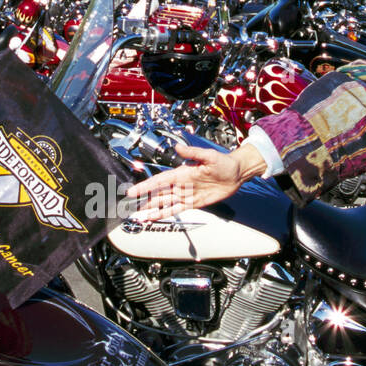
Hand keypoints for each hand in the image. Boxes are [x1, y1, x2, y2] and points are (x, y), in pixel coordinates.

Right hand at [125, 142, 265, 220]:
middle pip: (157, 194)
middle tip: (129, 207)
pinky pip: (175, 209)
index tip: (132, 191)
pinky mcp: (193, 203)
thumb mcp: (209, 156)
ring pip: (163, 203)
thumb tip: (178, 147)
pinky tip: (154, 217)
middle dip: (143, 200)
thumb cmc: (224, 163)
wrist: (236, 174)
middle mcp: (181, 184)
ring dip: (150, 209)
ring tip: (138, 216)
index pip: (159, 181)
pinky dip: (164, 213)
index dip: (145, 186)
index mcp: (181, 173)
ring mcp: (186, 194)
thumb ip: (193, 153)